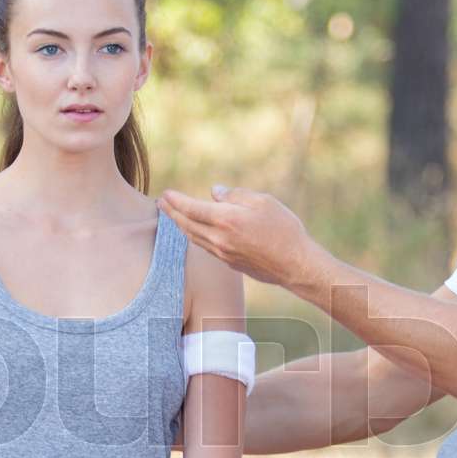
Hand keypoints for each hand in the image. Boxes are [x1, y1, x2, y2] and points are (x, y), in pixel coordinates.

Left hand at [158, 185, 316, 287]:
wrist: (296, 265)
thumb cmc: (284, 229)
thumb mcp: (264, 202)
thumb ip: (236, 195)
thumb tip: (215, 192)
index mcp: (226, 220)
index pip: (192, 209)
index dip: (177, 201)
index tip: (166, 194)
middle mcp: (219, 239)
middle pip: (187, 225)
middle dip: (171, 213)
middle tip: (160, 203)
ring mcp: (223, 253)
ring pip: (194, 238)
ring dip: (180, 226)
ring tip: (172, 215)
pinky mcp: (229, 262)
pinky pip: (204, 247)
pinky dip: (194, 236)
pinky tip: (194, 231)